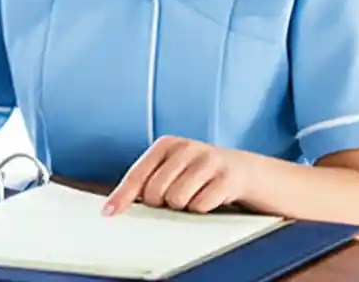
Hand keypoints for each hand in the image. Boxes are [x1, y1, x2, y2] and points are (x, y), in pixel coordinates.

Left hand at [103, 136, 251, 215]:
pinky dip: (203, 209)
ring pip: (177, 200)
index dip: (122, 196)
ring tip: (196, 195)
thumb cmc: (202, 175)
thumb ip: (150, 181)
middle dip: (163, 204)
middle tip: (177, 198)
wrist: (249, 172)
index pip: (137, 175)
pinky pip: (200, 206)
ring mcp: (209, 160)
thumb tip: (119, 206)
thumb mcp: (175, 169)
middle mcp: (186, 147)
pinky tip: (212, 198)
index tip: (109, 213)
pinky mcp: (228, 177)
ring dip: (185, 207)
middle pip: (155, 192)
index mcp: (167, 144)